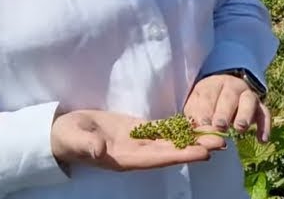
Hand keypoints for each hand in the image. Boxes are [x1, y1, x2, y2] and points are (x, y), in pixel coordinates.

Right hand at [49, 109, 225, 172]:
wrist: (62, 132)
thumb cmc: (66, 137)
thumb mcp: (74, 139)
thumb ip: (86, 145)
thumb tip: (98, 151)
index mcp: (123, 159)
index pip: (157, 159)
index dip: (180, 156)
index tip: (202, 153)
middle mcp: (136, 154)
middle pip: (171, 152)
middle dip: (196, 147)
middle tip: (222, 143)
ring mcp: (138, 143)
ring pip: (171, 141)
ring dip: (193, 138)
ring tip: (217, 134)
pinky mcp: (138, 131)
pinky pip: (163, 131)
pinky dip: (180, 128)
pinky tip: (197, 124)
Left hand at [183, 74, 270, 141]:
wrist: (223, 97)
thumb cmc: (205, 104)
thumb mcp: (196, 106)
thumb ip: (194, 116)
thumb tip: (197, 129)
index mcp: (214, 84)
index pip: (209, 94)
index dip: (205, 108)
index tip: (203, 122)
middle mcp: (233, 86)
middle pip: (230, 96)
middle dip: (224, 112)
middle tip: (220, 126)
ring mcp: (248, 95)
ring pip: (249, 101)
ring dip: (245, 115)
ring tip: (240, 128)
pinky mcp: (260, 107)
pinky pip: (265, 114)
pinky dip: (265, 126)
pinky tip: (262, 140)